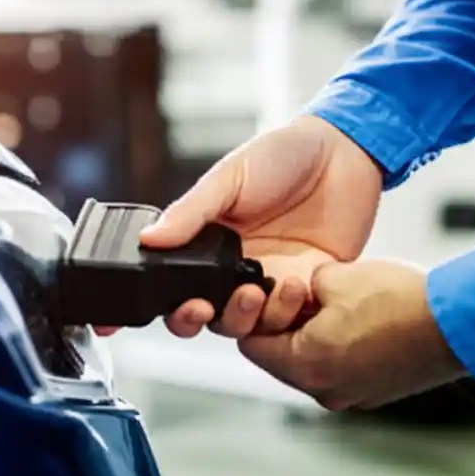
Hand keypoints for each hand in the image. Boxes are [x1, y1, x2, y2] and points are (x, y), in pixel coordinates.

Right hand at [106, 115, 382, 338]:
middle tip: (201, 307)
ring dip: (242, 318)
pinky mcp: (306, 288)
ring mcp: (268, 280)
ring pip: (242, 324)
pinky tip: (294, 286)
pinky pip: (288, 319)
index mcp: (205, 240)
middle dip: (193, 320)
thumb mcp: (230, 176)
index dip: (149, 306)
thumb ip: (191, 211)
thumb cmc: (284, 153)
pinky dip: (286, 314)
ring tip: (255, 291)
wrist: (347, 151)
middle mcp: (231, 266)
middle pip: (200, 314)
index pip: (168, 282)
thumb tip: (149, 239)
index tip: (127, 323)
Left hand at [239, 259, 465, 410]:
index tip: (269, 295)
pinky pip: (342, 370)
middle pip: (281, 358)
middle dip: (288, 324)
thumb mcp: (334, 275)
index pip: (251, 346)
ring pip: (313, 364)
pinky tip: (362, 319)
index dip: (256, 315)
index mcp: (306, 365)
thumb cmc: (401, 303)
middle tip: (308, 295)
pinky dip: (341, 347)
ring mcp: (352, 396)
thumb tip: (303, 292)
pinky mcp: (374, 393)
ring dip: (315, 335)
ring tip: (340, 304)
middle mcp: (325, 390)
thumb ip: (303, 286)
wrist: (458, 324)